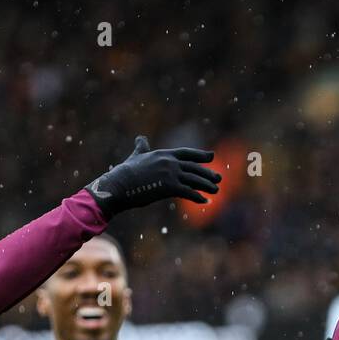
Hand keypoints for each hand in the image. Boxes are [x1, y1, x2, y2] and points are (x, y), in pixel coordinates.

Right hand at [85, 136, 221, 218]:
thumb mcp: (136, 156)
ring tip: (216, 191)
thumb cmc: (126, 172)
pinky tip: (204, 201)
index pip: (186, 153)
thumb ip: (141, 148)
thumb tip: (140, 138)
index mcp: (163, 154)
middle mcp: (169, 162)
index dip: (200, 155)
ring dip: (206, 186)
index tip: (211, 157)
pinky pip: (188, 192)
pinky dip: (197, 197)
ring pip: (194, 179)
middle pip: (194, 167)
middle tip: (218, 178)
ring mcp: (170, 174)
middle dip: (207, 173)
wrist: (120, 184)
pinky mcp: (169, 187)